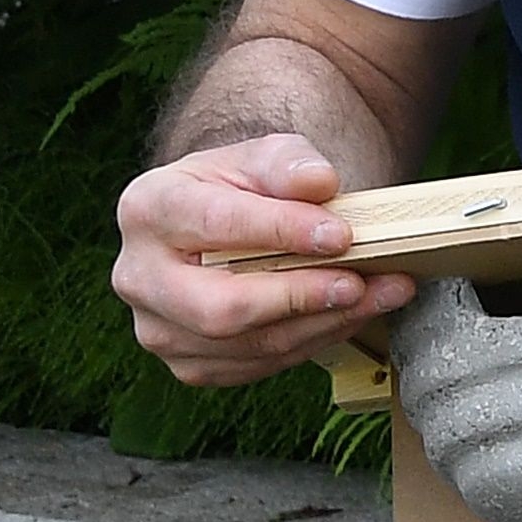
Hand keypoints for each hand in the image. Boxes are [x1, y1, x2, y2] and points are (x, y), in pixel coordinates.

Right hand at [114, 135, 415, 385]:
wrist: (227, 226)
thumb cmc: (246, 187)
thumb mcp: (266, 156)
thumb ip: (291, 164)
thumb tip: (319, 182)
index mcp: (150, 209)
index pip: (216, 225)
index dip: (282, 232)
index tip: (341, 236)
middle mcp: (140, 276)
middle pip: (219, 307)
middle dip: (299, 298)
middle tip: (360, 284)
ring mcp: (159, 328)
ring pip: (246, 344)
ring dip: (323, 324)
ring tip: (381, 296)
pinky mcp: (189, 362)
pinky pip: (256, 365)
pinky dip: (313, 342)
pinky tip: (350, 316)